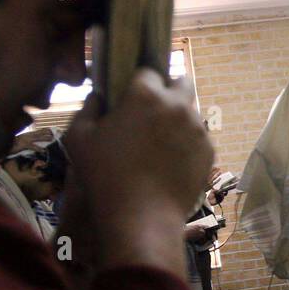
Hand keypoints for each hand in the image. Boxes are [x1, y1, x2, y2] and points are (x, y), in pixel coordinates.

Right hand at [65, 71, 213, 271]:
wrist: (142, 217)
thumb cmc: (104, 176)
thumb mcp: (79, 138)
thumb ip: (88, 107)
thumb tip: (99, 95)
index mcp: (145, 94)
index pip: (147, 71)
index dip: (138, 83)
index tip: (130, 98)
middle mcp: (177, 104)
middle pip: (180, 82)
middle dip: (169, 90)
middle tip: (153, 112)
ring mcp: (197, 128)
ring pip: (191, 111)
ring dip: (178, 118)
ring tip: (161, 142)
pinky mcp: (209, 151)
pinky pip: (199, 137)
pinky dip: (188, 143)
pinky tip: (171, 161)